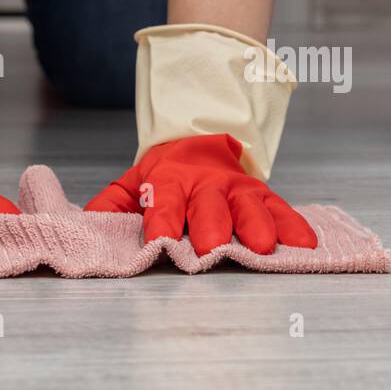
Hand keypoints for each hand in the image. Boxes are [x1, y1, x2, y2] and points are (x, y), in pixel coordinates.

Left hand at [85, 133, 316, 255]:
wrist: (200, 140)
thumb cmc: (165, 177)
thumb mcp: (132, 185)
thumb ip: (111, 207)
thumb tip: (85, 227)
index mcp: (169, 182)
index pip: (164, 202)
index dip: (162, 220)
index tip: (161, 240)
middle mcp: (206, 184)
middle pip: (209, 206)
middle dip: (212, 226)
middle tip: (213, 248)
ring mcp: (237, 188)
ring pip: (248, 206)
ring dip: (257, 226)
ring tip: (264, 247)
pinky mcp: (263, 194)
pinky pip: (280, 208)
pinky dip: (294, 225)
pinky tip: (305, 244)